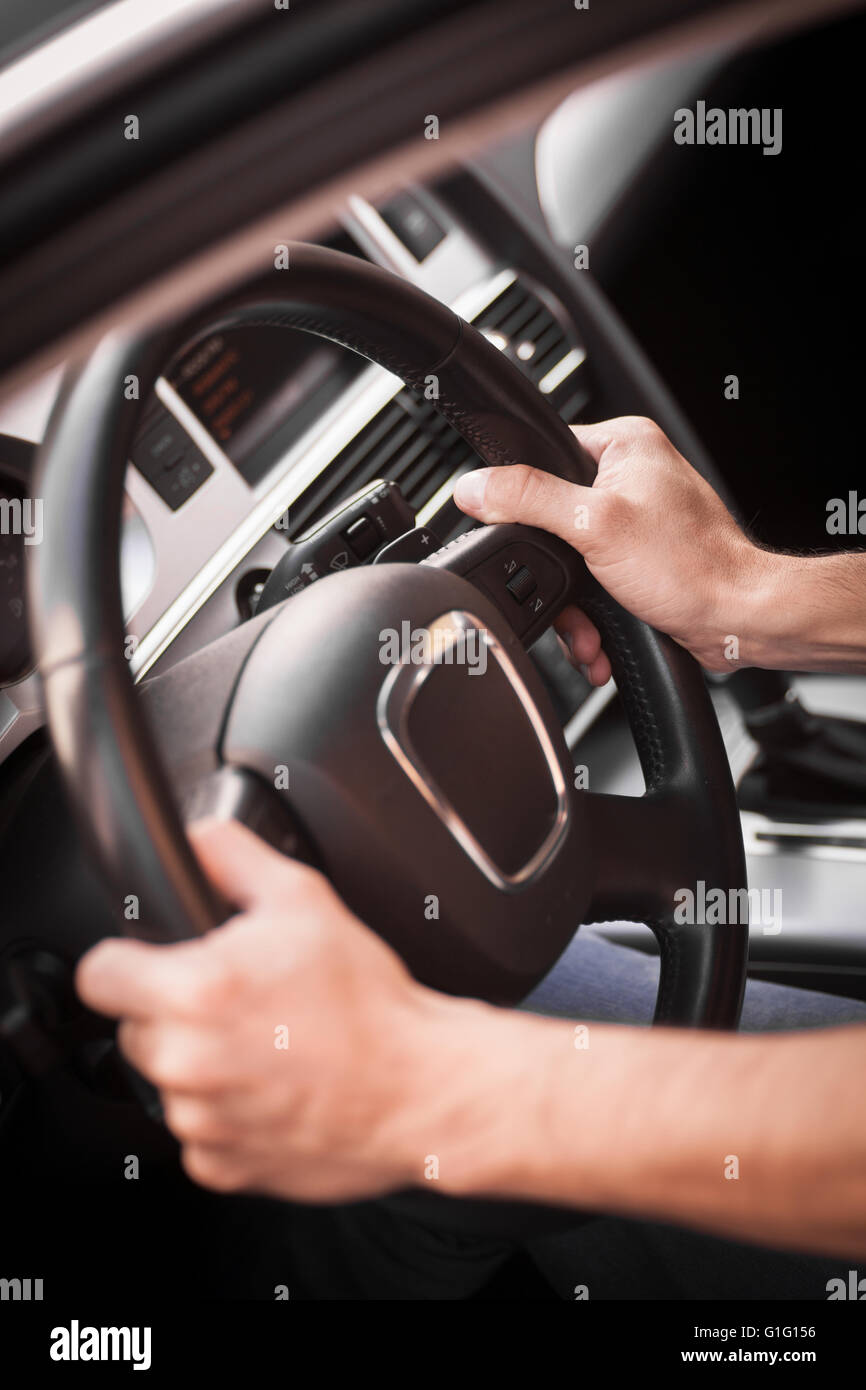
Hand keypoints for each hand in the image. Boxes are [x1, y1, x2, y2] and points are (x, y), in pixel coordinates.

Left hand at [75, 819, 505, 1202]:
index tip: (150, 963)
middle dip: (172, 1011)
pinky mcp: (221, 1166)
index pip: (98, 974)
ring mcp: (200, 1121)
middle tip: (236, 1001)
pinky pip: (199, 1133)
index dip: (126, 959)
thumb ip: (236, 858)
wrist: (418, 1087)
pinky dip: (226, 1114)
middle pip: (133, 1027)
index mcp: (194, 991)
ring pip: (167, 1081)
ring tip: (266, 1046)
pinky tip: (274, 1089)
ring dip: (200, 1065)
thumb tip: (201, 838)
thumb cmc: (369, 1003)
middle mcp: (186, 1061)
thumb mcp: (306, 900)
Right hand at [453, 416, 768, 675]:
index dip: (523, 498)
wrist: (738, 621)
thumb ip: (528, 499)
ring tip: (589, 631)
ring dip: (574, 608)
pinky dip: (592, 618)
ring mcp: (637, 521)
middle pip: (552, 519)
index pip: (544, 454)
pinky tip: (601, 637)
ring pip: (571, 562)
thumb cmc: (694, 566)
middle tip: (569, 595)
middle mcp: (632, 476)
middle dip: (555, 575)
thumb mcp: (594, 525)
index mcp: (624, 445)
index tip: (523, 534)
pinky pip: (593, 585)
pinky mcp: (641, 561)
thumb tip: (474, 488)